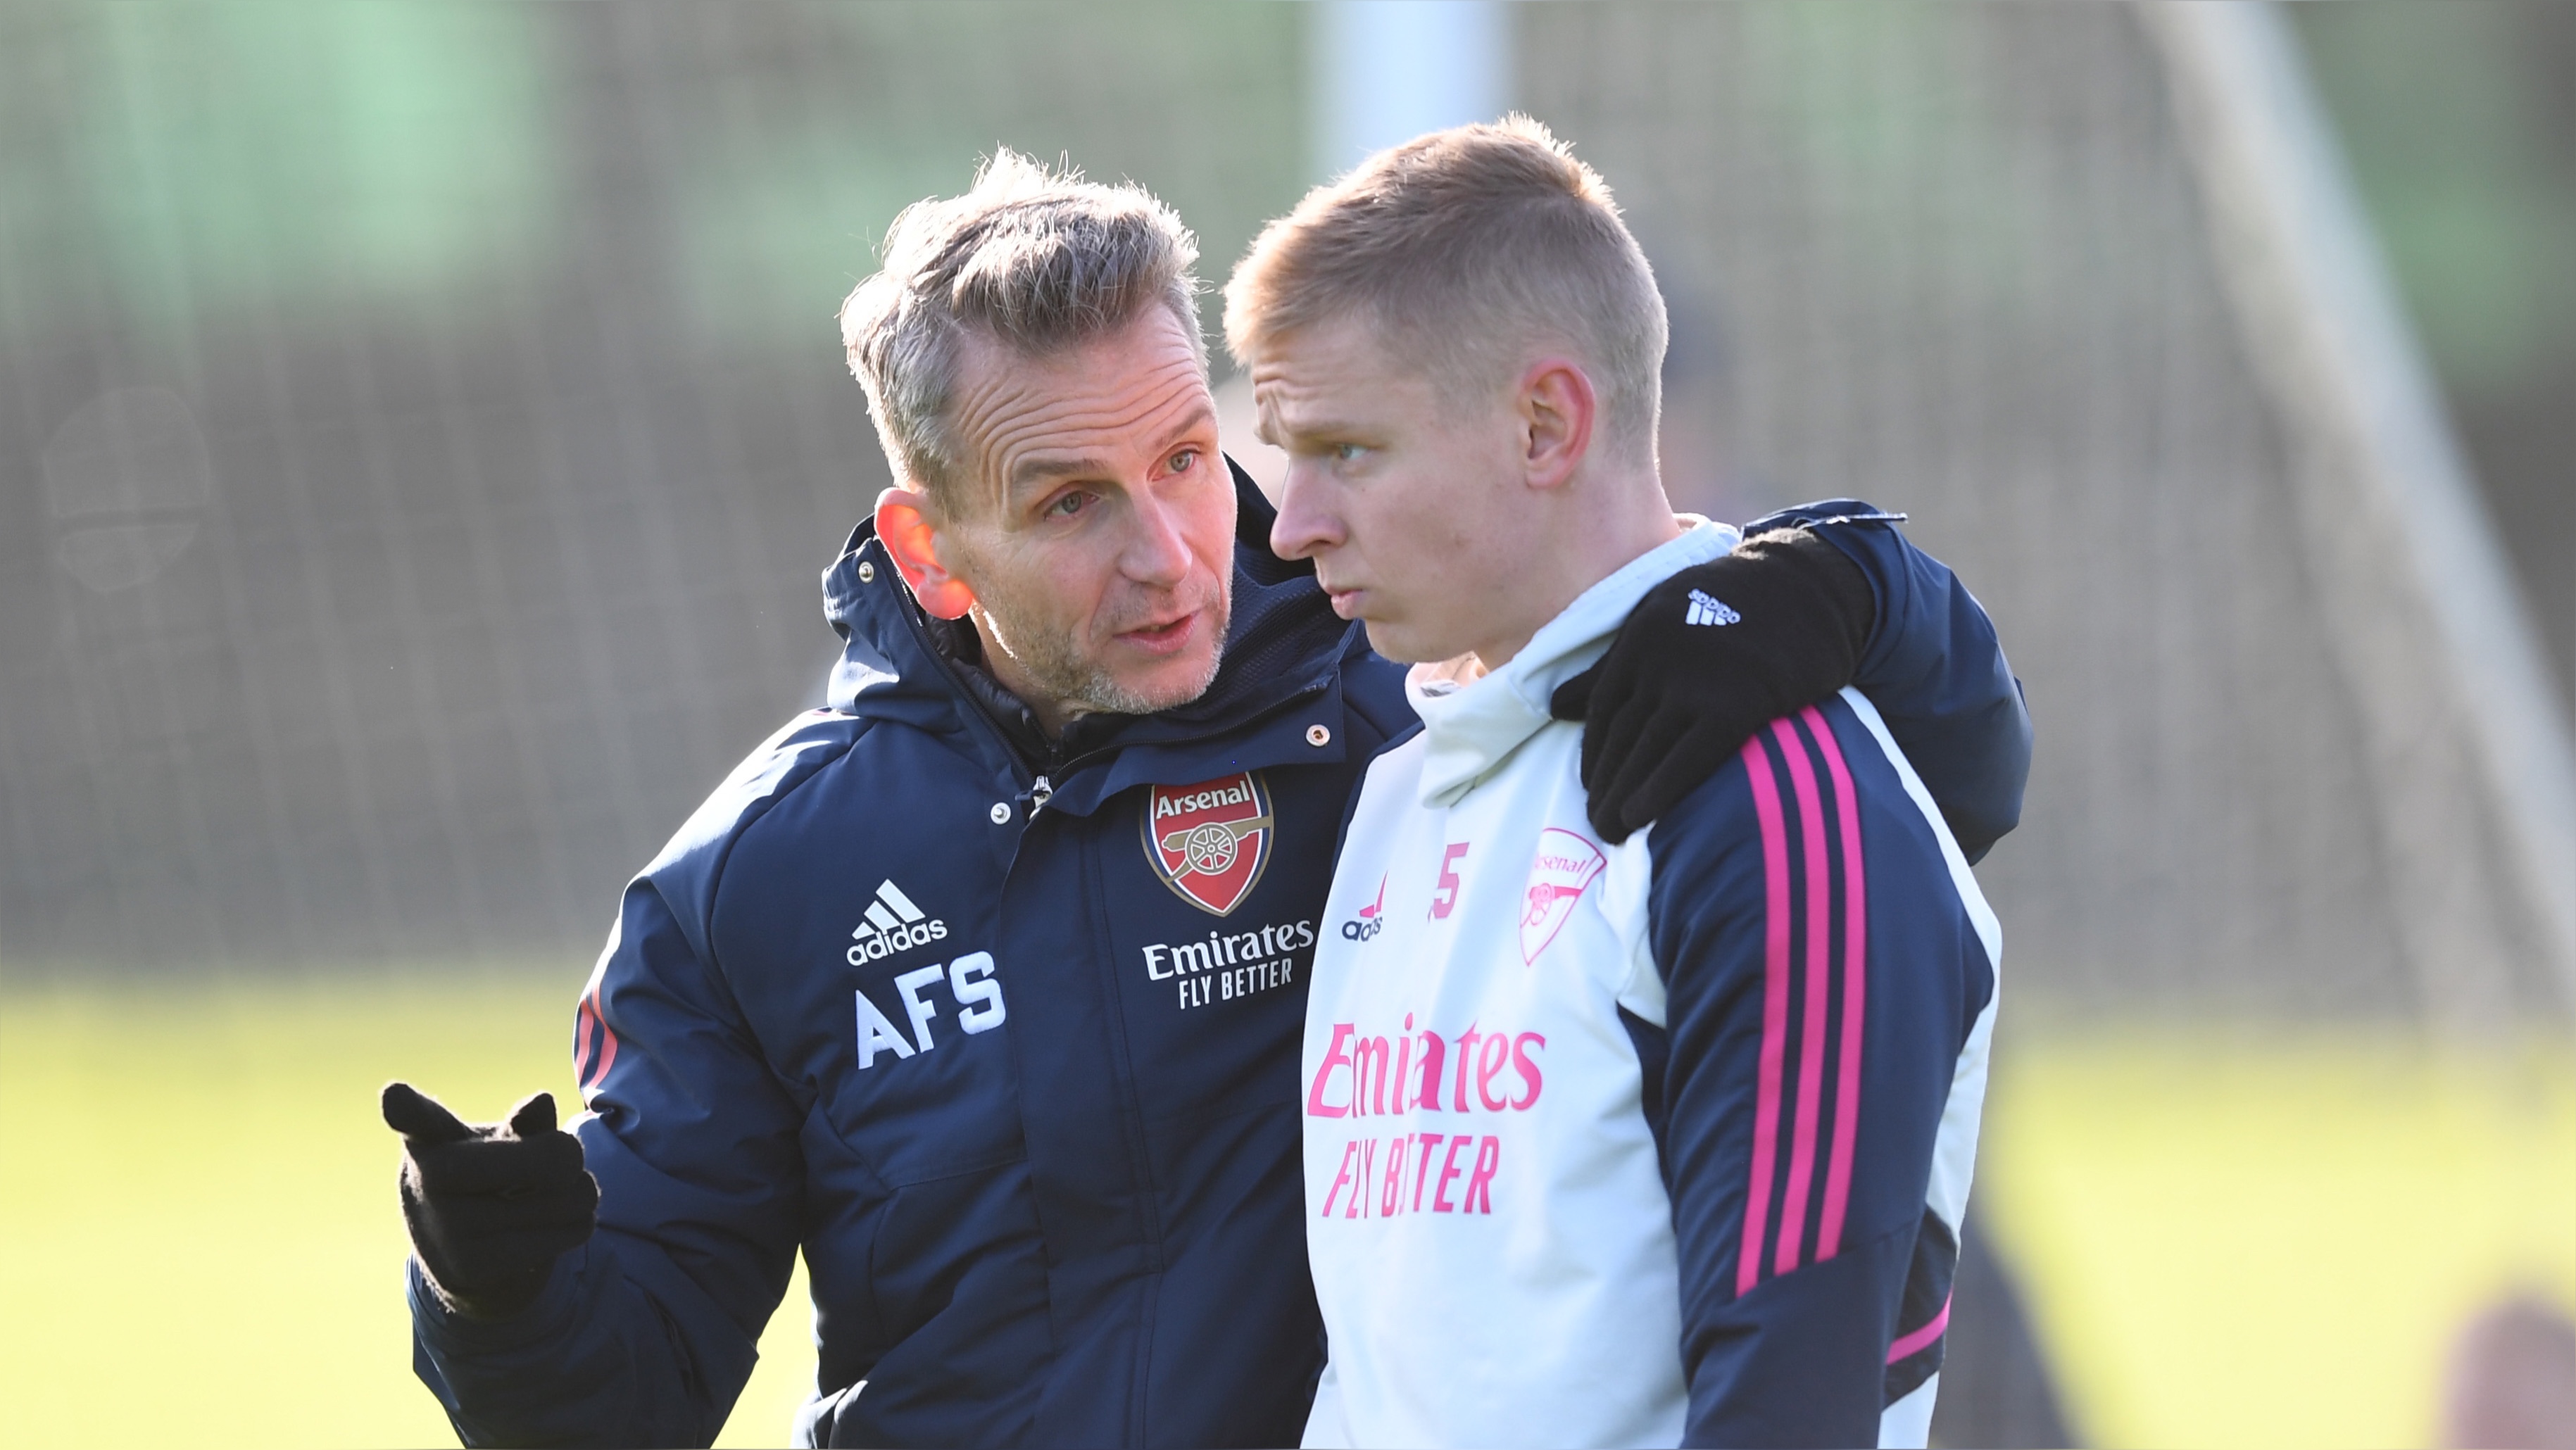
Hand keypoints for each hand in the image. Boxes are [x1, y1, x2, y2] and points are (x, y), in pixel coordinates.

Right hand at [383, 1081, 598, 1320]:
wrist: (463, 1254)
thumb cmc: (486, 1177)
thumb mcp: (500, 1143)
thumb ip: (523, 1124)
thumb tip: (541, 1103)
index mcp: (429, 1139)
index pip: (417, 1119)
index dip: (407, 1107)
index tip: (394, 1096)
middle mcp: (428, 1182)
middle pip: (546, 1160)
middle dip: (569, 1154)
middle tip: (559, 1155)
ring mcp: (447, 1230)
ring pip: (566, 1199)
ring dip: (580, 1191)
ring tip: (546, 1194)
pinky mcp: (473, 1268)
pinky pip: (569, 1232)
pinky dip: (578, 1223)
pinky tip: (546, 1225)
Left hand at [1552, 528, 1874, 842]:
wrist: (1812, 587)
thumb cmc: (1741, 601)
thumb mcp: (1666, 612)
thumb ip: (1615, 660)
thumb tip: (1555, 705)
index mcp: (1640, 635)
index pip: (1603, 706)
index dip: (1593, 751)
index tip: (1589, 783)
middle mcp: (1659, 660)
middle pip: (1621, 735)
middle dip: (1603, 782)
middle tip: (1594, 818)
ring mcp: (1696, 683)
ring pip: (1646, 751)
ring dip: (1622, 796)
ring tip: (1610, 829)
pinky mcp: (1736, 706)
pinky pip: (1687, 759)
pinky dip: (1658, 792)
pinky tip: (1639, 819)